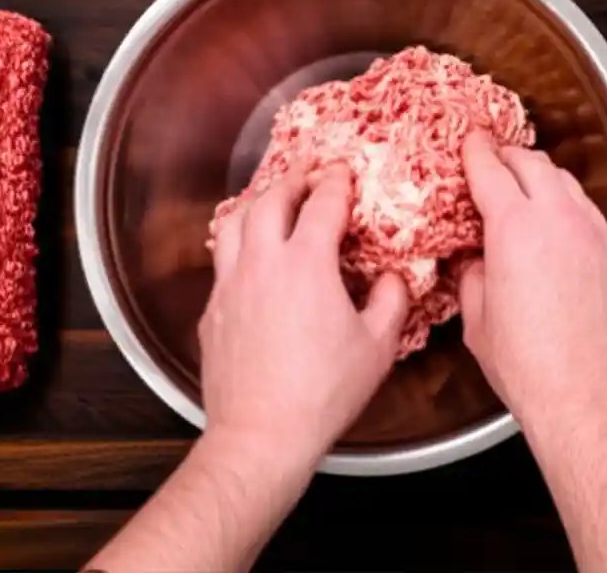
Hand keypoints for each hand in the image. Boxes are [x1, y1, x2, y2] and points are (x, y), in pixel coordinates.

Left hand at [201, 165, 409, 464]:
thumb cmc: (323, 393)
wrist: (261, 433)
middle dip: (292, 180)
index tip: (344, 173)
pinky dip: (239, 244)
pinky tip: (251, 257)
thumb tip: (394, 278)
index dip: (336, 182)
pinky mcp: (212, 310)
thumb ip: (391, 301)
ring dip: (256, 203)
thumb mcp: (377, 346)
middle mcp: (262, 263)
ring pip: (234, 223)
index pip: (322, 203)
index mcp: (306, 264)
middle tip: (308, 175)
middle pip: (270, 199)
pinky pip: (222, 261)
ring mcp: (230, 285)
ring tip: (272, 201)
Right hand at [459, 132, 606, 423]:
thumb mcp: (477, 318)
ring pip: (566, 182)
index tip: (469, 142)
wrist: (583, 395)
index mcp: (514, 229)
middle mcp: (559, 220)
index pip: (491, 170)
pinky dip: (568, 204)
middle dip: (509, 157)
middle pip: (533, 163)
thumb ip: (473, 275)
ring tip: (525, 187)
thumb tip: (475, 260)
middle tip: (493, 162)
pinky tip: (557, 223)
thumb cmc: (524, 364)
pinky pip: (589, 211)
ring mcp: (594, 235)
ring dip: (541, 177)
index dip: (476, 152)